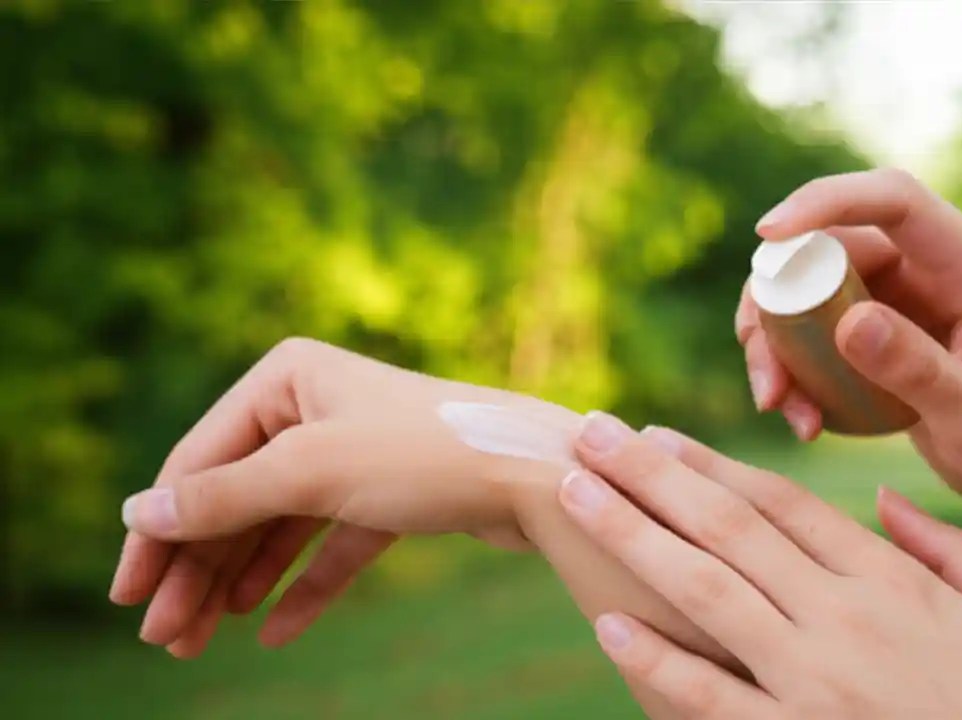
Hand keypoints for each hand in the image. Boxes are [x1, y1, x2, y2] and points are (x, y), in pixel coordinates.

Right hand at [108, 338, 573, 657]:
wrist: (540, 473)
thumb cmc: (426, 452)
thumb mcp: (312, 472)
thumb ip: (222, 497)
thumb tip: (137, 515)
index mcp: (287, 378)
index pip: (198, 463)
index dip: (160, 534)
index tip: (128, 597)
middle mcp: (315, 405)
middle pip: (235, 499)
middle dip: (197, 570)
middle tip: (164, 640)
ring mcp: (354, 449)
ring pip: (280, 527)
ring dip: (238, 584)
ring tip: (199, 642)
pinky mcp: (390, 491)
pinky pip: (332, 544)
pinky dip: (303, 585)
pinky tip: (272, 629)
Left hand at [559, 413, 961, 718]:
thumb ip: (952, 549)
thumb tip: (886, 496)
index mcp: (891, 581)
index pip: (781, 503)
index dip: (709, 464)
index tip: (656, 436)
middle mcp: (843, 618)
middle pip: (727, 526)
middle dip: (650, 475)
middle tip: (590, 434)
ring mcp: (813, 683)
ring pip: (704, 590)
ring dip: (632, 534)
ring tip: (576, 493)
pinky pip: (709, 697)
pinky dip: (654, 661)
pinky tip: (606, 625)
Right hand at [738, 168, 961, 513]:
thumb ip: (918, 370)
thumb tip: (849, 321)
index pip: (897, 200)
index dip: (827, 201)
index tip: (768, 235)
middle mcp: (935, 266)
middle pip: (834, 245)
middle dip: (781, 300)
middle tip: (766, 378)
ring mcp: (904, 292)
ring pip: (811, 284)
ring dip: (777, 339)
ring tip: (776, 405)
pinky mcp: (878, 322)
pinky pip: (813, 323)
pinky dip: (791, 364)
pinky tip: (800, 417)